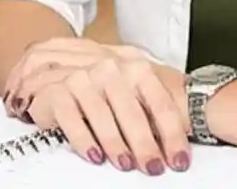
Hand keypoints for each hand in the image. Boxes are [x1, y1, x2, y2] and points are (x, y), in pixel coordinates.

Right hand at [1, 38, 191, 174]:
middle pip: (132, 111)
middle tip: (154, 167)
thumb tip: (181, 143)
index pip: (159, 102)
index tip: (179, 159)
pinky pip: (71, 117)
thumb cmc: (102, 91)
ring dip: (115, 143)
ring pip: (101, 114)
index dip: (172, 133)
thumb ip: (154, 110)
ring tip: (125, 164)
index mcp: (135, 68)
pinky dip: (84, 139)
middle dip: (145, 144)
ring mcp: (82, 79)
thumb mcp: (133, 92)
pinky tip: (94, 156)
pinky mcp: (56, 91)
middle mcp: (109, 69)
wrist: (55, 74)